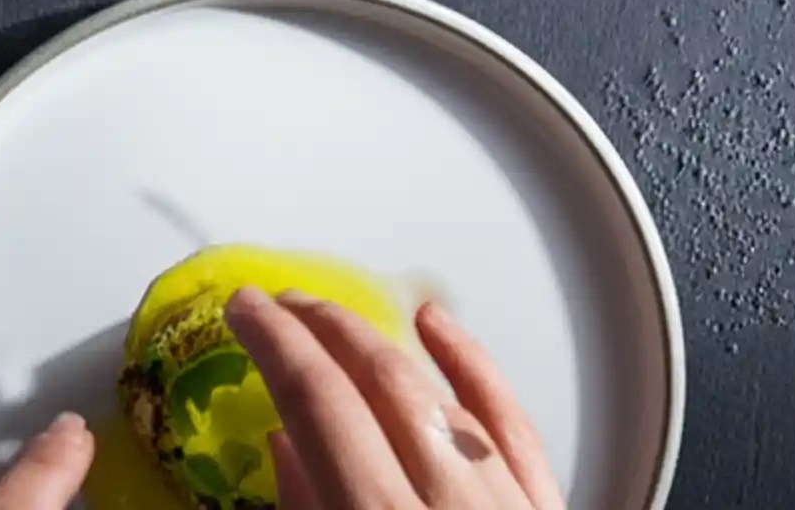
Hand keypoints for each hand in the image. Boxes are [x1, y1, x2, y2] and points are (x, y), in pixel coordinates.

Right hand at [225, 287, 565, 509]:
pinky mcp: (547, 507)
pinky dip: (471, 364)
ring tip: (334, 317)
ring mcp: (507, 500)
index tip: (246, 308)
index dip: (275, 343)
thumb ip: (302, 508)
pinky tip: (436, 323)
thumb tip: (287, 446)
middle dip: (320, 330)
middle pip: (378, 381)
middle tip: (279, 305)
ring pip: (438, 390)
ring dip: (379, 340)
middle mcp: (447, 501)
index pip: (319, 401)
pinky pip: (512, 420)